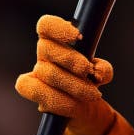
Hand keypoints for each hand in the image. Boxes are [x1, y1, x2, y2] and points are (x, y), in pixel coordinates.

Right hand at [15, 15, 115, 134]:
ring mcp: (35, 71)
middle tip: (88, 71)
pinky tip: (73, 105)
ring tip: (93, 94)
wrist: (84, 109)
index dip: (58, 28)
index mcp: (59, 40)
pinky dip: (57, 99)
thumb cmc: (89, 83)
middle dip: (70, 60)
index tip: (79, 36)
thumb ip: (103, 69)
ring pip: (47, 73)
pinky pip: (34, 89)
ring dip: (74, 85)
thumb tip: (97, 72)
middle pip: (46, 48)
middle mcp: (44, 53)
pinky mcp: (30, 89)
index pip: (46, 25)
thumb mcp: (102, 74)